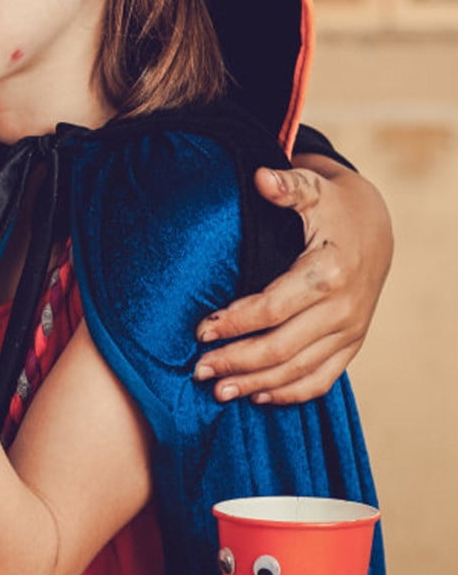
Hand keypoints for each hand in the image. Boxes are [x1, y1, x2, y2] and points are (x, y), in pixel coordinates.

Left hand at [194, 160, 392, 404]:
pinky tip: (259, 397)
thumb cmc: (332, 206)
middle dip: (237, 361)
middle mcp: (342, 308)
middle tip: (197, 371)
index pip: (272, 309)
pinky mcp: (353, 342)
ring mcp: (350, 330)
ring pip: (299, 370)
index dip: (234, 322)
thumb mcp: (314, 188)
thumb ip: (287, 185)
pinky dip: (292, 393)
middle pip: (282, 348)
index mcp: (327, 273)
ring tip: (218, 392)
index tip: (199, 331)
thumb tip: (260, 177)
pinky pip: (324, 379)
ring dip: (257, 384)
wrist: (376, 225)